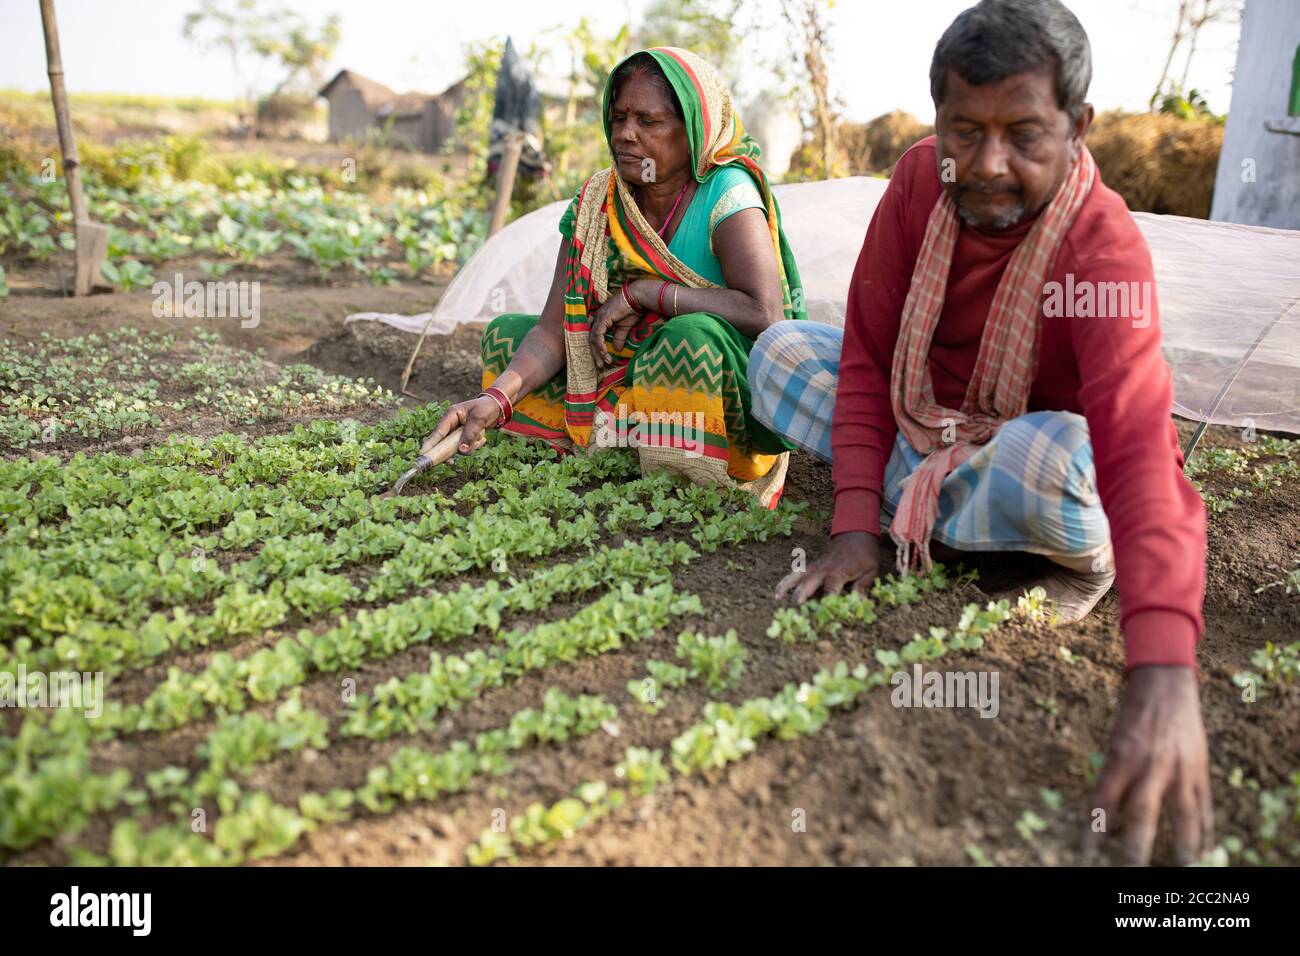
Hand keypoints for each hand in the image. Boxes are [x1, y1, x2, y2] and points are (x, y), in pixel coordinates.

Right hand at [427, 395, 502, 455]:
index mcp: (451, 415)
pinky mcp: (463, 437)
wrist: (496, 407)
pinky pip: (465, 448)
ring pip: (457, 448)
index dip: (430, 443)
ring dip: (470, 447)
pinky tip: (482, 439)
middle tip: (451, 462)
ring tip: (481, 438)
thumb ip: (470, 434)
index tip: (423, 453)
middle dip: (454, 450)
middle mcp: (451, 424)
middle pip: (445, 443)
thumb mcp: (479, 419)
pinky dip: (474, 446)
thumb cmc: (486, 408)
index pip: (439, 431)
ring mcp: (456, 432)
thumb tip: (460, 451)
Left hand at [589, 285, 641, 369]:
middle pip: (591, 340)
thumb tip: (617, 349)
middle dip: (596, 354)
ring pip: (593, 339)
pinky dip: (600, 345)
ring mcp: (599, 318)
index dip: (597, 350)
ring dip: (599, 352)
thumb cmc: (631, 310)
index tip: (602, 361)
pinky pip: (598, 335)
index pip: (595, 337)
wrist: (636, 298)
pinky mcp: (603, 318)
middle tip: (600, 365)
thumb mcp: (624, 328)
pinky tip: (604, 353)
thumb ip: (619, 337)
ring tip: (605, 362)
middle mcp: (597, 318)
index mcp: (600, 320)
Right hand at [775, 532, 880, 602]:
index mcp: (839, 571)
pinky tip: (779, 590)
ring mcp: (817, 565)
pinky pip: (798, 572)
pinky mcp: (813, 564)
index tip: (824, 614)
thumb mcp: (871, 569)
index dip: (827, 601)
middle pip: (810, 581)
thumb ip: (863, 586)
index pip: (831, 589)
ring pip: (799, 574)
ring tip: (777, 596)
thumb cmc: (865, 553)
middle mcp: (825, 569)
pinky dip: (788, 580)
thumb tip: (860, 603)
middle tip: (795, 605)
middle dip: (803, 592)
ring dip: (787, 585)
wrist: (856, 532)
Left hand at [1083, 665, 1211, 864]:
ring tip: (1180, 867)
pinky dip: (1204, 830)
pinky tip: (1203, 848)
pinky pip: (1203, 806)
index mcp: (1121, 758)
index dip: (1094, 830)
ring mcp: (1179, 769)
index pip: (1103, 802)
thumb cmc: (1132, 717)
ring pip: (1182, 816)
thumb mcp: (1114, 743)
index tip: (1086, 855)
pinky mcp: (1199, 769)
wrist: (1165, 686)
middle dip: (1135, 848)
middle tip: (1129, 871)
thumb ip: (1114, 779)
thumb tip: (1108, 820)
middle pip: (1141, 815)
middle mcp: (1150, 766)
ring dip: (1181, 846)